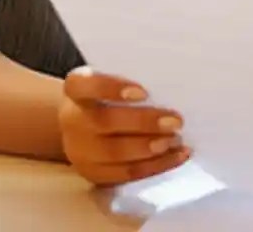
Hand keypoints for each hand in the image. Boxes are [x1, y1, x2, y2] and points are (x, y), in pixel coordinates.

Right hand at [59, 67, 191, 185]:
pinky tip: (179, 155)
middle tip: (175, 122)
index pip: (81, 85)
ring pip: (114, 153)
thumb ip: (135, 80)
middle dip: (143, 123)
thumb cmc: (109, 97)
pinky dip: (157, 165)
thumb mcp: (113, 82)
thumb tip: (174, 87)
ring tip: (176, 140)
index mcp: (76, 91)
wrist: (83, 127)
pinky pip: (126, 173)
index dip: (110, 87)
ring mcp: (80, 151)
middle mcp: (72, 121)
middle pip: (104, 122)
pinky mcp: (94, 173)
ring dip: (150, 148)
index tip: (143, 92)